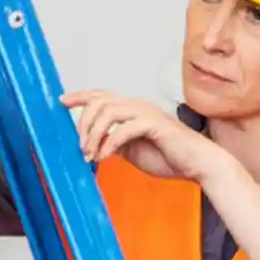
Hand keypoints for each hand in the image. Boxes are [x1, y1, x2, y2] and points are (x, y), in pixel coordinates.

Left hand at [60, 90, 229, 182]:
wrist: (198, 164)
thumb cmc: (169, 157)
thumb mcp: (132, 150)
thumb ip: (114, 143)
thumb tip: (94, 144)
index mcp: (132, 110)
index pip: (102, 96)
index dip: (80, 96)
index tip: (61, 101)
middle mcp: (138, 106)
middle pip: (100, 101)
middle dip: (83, 122)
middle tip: (79, 146)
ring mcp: (147, 113)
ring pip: (109, 111)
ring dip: (94, 133)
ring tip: (90, 154)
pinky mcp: (155, 125)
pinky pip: (125, 129)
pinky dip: (111, 143)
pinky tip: (106, 156)